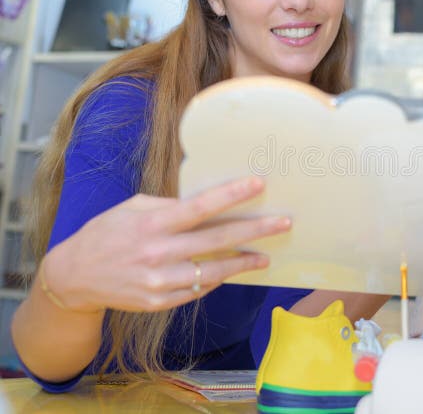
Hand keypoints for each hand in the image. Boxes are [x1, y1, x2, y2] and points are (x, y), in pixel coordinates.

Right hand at [44, 176, 287, 312]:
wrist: (74, 277)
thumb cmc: (106, 233)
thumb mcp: (132, 208)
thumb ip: (168, 205)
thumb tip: (205, 204)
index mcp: (152, 223)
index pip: (200, 207)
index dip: (232, 195)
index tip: (259, 184)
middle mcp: (159, 253)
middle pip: (218, 239)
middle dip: (256, 230)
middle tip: (284, 223)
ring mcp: (161, 281)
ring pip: (215, 271)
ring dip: (244, 262)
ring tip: (265, 255)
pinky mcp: (160, 302)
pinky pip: (199, 289)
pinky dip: (217, 278)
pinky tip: (231, 269)